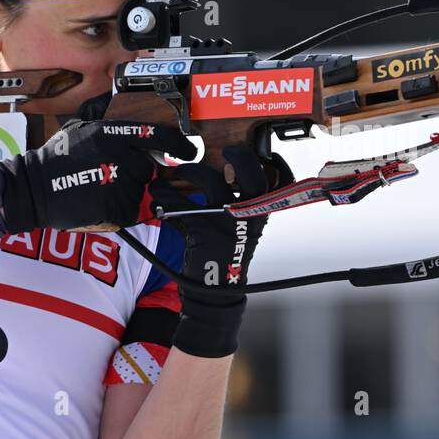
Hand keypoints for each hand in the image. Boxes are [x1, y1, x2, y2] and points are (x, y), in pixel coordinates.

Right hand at [0, 118, 197, 231]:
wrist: (34, 190)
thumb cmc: (56, 158)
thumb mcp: (78, 126)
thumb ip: (101, 113)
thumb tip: (116, 97)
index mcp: (113, 135)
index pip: (159, 137)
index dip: (179, 145)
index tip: (189, 151)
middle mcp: (121, 158)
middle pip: (149, 168)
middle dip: (136, 173)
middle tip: (109, 175)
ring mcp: (120, 185)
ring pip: (140, 190)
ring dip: (127, 191)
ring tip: (99, 188)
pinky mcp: (117, 209)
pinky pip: (132, 210)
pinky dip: (121, 209)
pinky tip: (100, 202)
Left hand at [147, 145, 292, 356]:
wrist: (215, 288)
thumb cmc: (228, 252)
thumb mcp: (244, 228)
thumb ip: (242, 204)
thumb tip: (225, 174)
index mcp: (262, 212)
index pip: (280, 181)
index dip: (277, 164)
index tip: (267, 156)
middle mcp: (249, 213)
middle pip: (251, 173)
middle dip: (238, 155)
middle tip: (226, 151)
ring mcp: (226, 220)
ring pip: (211, 181)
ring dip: (191, 171)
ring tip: (181, 170)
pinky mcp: (202, 229)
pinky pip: (179, 203)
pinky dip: (164, 194)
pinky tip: (158, 192)